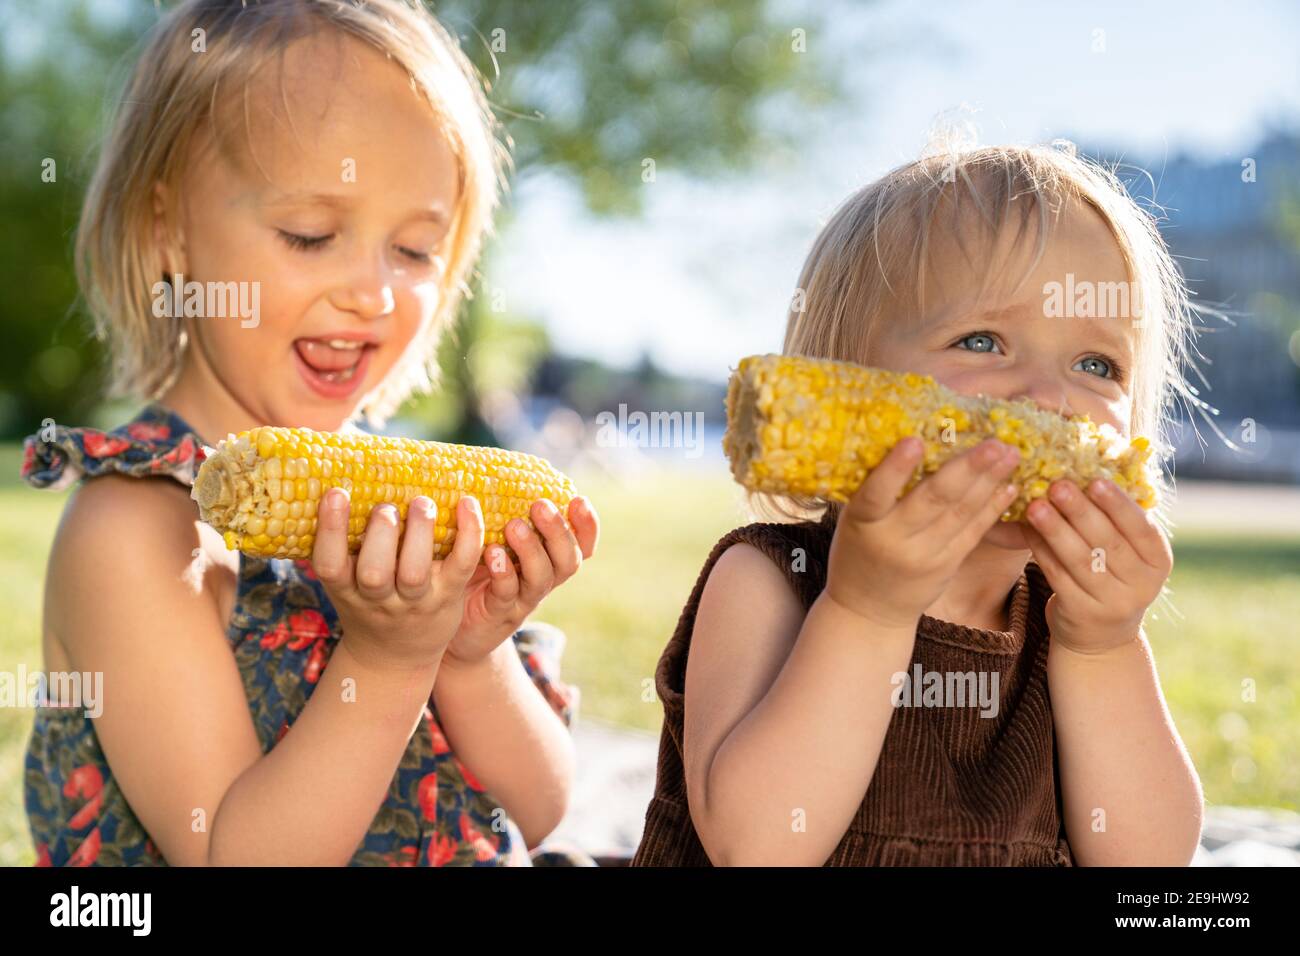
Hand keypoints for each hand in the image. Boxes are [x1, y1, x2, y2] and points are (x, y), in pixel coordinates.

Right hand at [311, 488, 484, 671]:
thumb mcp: (346, 584)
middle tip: (386, 507)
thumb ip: (342, 547)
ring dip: (420, 533)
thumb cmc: (368, 605)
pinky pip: (460, 564)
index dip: (331, 530)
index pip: (330, 564)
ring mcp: (415, 602)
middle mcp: (379, 600)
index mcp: (346, 590)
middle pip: (374, 573)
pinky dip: (468, 533)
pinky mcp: (448, 597)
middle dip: (380, 535)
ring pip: (415, 573)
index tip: (336, 492)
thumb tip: (338, 484)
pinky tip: (467, 504)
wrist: (396, 658)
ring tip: (423, 503)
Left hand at [442, 495, 598, 668]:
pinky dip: (503, 572)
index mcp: (548, 559)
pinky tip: (492, 553)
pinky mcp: (499, 614)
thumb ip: (500, 516)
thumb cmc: (474, 574)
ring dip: (532, 549)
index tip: (579, 499)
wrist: (455, 629)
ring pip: (543, 577)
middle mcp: (543, 580)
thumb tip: (490, 467)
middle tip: (540, 505)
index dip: (587, 525)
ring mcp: (523, 599)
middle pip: (569, 559)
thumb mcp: (493, 542)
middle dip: (559, 531)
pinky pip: (507, 593)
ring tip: (514, 525)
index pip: (582, 544)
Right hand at [825, 436, 1021, 629]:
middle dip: (967, 469)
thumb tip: (913, 439)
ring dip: (989, 481)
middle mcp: (893, 540)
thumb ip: (877, 492)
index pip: (876, 493)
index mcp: (861, 523)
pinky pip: (973, 533)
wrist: (867, 610)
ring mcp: (923, 555)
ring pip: (960, 513)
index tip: (915, 440)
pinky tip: (1008, 486)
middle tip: (995, 442)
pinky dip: (992, 508)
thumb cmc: (858, 551)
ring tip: (1011, 454)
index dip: (895, 469)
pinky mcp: (946, 566)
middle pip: (932, 500)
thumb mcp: (855, 522)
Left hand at [1023, 478, 1172, 654]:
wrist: (1100, 633)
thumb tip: (1102, 454)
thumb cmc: (1112, 573)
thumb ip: (1117, 515)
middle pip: (1108, 543)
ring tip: (1035, 505)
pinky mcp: (1082, 614)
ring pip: (1080, 560)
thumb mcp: (1128, 550)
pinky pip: (1058, 576)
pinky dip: (1042, 551)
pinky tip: (1027, 530)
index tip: (1096, 480)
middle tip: (1058, 485)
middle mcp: (1143, 585)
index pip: (1142, 529)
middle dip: (1081, 512)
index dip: (1119, 505)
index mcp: (1158, 560)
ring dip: (1055, 530)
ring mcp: (1113, 603)